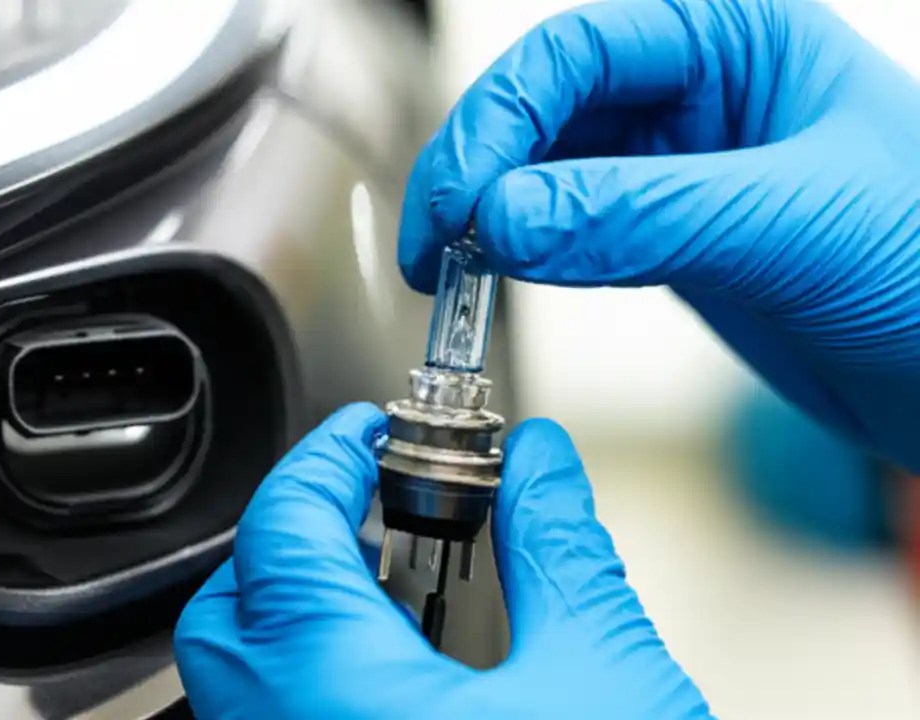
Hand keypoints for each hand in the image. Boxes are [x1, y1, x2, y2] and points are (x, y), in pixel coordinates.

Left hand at [174, 404, 709, 718]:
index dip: (326, 459)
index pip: (283, 529)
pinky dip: (310, 680)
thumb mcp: (603, 683)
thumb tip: (542, 465)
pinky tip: (397, 681)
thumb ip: (560, 553)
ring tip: (391, 589)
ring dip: (297, 612)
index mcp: (332, 694)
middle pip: (231, 606)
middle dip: (293, 537)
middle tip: (371, 506)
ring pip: (239, 679)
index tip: (372, 434)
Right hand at [399, 0, 919, 470]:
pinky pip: (569, 229)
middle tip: (433, 245)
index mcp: (736, 38)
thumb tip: (502, 220)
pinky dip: (523, 257)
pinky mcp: (666, 234)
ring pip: (543, 172)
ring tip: (448, 271)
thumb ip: (640, 216)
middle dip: (476, 172)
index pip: (576, 54)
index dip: (499, 123)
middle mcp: (699, 90)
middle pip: (542, 109)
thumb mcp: (790, 225)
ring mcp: (677, 165)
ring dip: (487, 218)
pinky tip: (498, 279)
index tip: (462, 203)